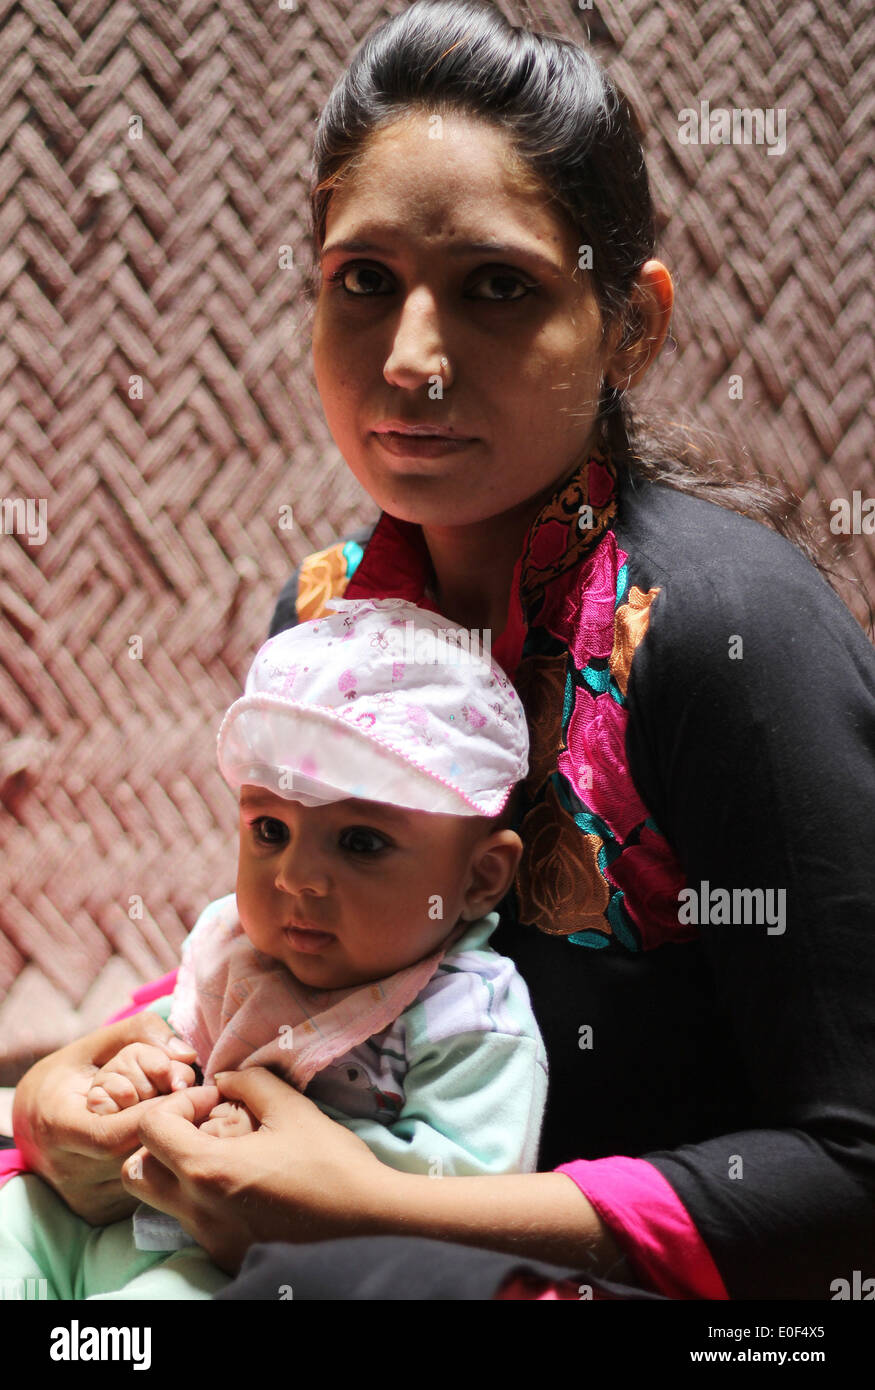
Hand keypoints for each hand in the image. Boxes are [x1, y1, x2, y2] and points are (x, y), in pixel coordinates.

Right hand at [12, 1012, 197, 1224]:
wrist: (35, 1120)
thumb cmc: (71, 1076)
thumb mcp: (98, 1043)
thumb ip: (140, 1033)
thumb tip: (185, 1057)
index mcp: (56, 1126)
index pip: (113, 1134)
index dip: (155, 1110)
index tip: (183, 1085)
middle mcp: (67, 1170)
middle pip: (136, 1150)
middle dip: (167, 1116)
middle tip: (184, 1093)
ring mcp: (83, 1197)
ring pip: (145, 1170)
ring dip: (169, 1138)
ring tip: (171, 1112)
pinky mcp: (99, 1213)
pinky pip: (144, 1187)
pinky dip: (162, 1158)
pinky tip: (163, 1135)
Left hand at [121, 1068, 391, 1273]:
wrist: (370, 1225)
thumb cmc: (332, 1164)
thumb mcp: (293, 1108)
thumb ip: (250, 1082)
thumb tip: (223, 1078)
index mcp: (208, 1170)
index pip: (149, 1129)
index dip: (177, 1104)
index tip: (214, 1102)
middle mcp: (198, 1210)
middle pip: (137, 1172)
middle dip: (160, 1143)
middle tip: (203, 1127)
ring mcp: (210, 1239)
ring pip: (163, 1199)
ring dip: (181, 1170)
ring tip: (227, 1154)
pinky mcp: (225, 1255)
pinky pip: (194, 1221)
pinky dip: (204, 1196)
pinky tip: (246, 1184)